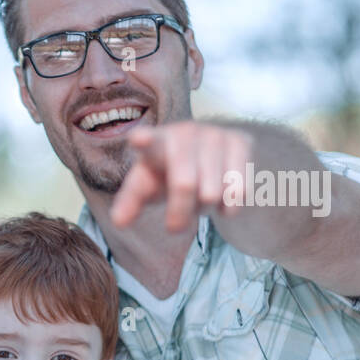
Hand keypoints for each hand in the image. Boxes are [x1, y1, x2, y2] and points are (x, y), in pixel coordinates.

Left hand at [111, 122, 252, 232]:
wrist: (208, 152)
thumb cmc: (168, 172)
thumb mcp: (146, 185)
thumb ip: (130, 202)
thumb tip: (118, 222)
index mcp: (156, 143)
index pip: (148, 141)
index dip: (144, 140)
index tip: (137, 138)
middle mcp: (186, 133)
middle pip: (184, 185)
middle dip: (179, 214)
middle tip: (175, 226)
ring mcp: (215, 135)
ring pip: (213, 193)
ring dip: (205, 208)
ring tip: (198, 198)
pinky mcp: (241, 142)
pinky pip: (238, 191)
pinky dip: (228, 206)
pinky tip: (222, 197)